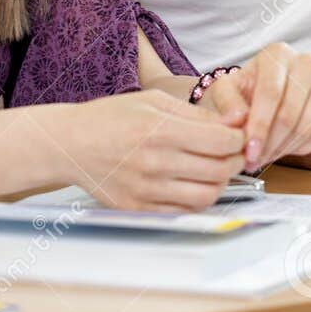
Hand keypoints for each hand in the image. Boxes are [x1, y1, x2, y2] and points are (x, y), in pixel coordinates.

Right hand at [64, 90, 246, 210]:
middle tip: (234, 152)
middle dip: (235, 160)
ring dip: (221, 183)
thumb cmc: (111, 117)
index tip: (238, 134)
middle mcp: (154, 162)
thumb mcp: (154, 101)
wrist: (70, 144)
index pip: (221, 140)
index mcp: (160, 130)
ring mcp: (146, 189)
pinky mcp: (139, 208)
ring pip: (206, 195)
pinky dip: (198, 198)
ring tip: (217, 168)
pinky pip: (184, 210)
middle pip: (219, 169)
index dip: (239, 138)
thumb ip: (196, 115)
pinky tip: (195, 182)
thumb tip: (236, 123)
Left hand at [200, 43, 310, 171]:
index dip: (259, 127)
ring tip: (268, 155)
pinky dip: (305, 146)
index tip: (249, 151)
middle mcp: (306, 60)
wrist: (266, 92)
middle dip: (270, 143)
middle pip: (290, 112)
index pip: (271, 93)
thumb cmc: (245, 92)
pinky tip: (288, 147)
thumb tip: (237, 118)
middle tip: (255, 160)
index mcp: (277, 53)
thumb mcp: (224, 92)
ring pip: (307, 124)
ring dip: (285, 149)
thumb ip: (226, 102)